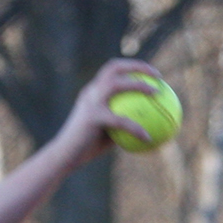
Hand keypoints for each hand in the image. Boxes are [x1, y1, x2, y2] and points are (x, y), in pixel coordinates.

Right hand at [50, 58, 166, 166]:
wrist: (64, 157)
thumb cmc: (86, 148)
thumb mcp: (108, 134)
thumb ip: (124, 126)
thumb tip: (150, 127)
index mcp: (93, 91)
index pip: (112, 69)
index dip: (132, 65)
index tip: (151, 73)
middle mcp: (91, 91)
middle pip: (114, 67)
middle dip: (136, 66)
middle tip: (158, 76)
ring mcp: (90, 102)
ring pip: (116, 84)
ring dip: (138, 84)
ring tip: (157, 92)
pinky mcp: (92, 117)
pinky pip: (120, 121)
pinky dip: (136, 129)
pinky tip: (148, 139)